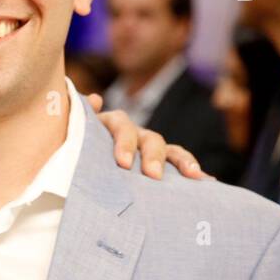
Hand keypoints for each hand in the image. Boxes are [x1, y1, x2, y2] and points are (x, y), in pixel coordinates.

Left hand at [85, 92, 208, 179]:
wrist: (79, 172)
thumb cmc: (73, 152)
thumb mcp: (72, 136)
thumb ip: (79, 121)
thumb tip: (93, 98)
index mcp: (110, 126)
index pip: (120, 125)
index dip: (123, 141)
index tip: (122, 163)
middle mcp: (133, 134)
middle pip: (149, 138)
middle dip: (152, 156)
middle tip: (152, 175)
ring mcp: (148, 150)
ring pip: (169, 150)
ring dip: (182, 161)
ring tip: (193, 175)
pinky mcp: (160, 165)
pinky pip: (180, 166)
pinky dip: (193, 171)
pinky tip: (207, 181)